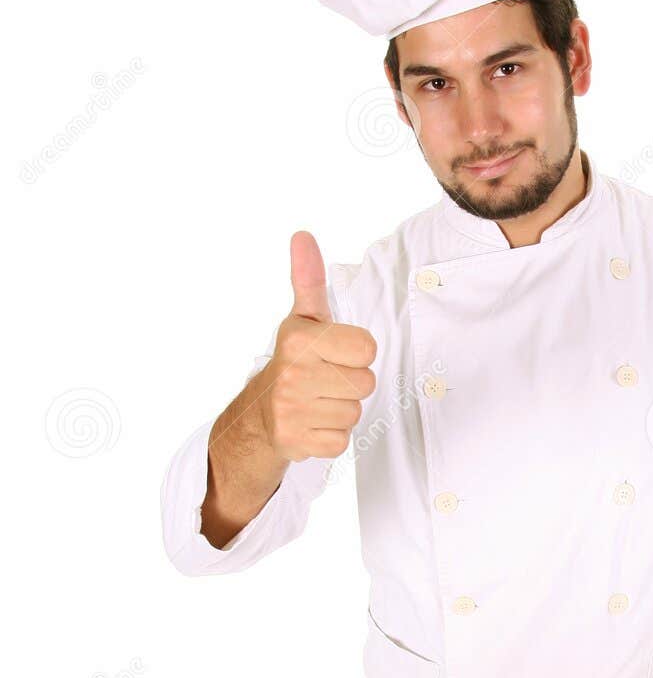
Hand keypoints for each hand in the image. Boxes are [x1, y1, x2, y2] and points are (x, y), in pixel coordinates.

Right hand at [261, 231, 376, 461]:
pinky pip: (341, 440)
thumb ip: (309, 279)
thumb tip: (303, 236)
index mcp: (299, 340)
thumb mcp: (303, 318)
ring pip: (354, 413)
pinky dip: (332, 435)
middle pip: (365, 383)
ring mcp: (291, 410)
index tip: (334, 354)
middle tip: (326, 380)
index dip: (357, 353)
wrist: (260, 412)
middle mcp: (292, 374)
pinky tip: (313, 422)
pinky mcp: (295, 441)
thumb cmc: (295, 360)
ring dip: (341, 409)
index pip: (367, 349)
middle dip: (351, 383)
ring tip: (318, 400)